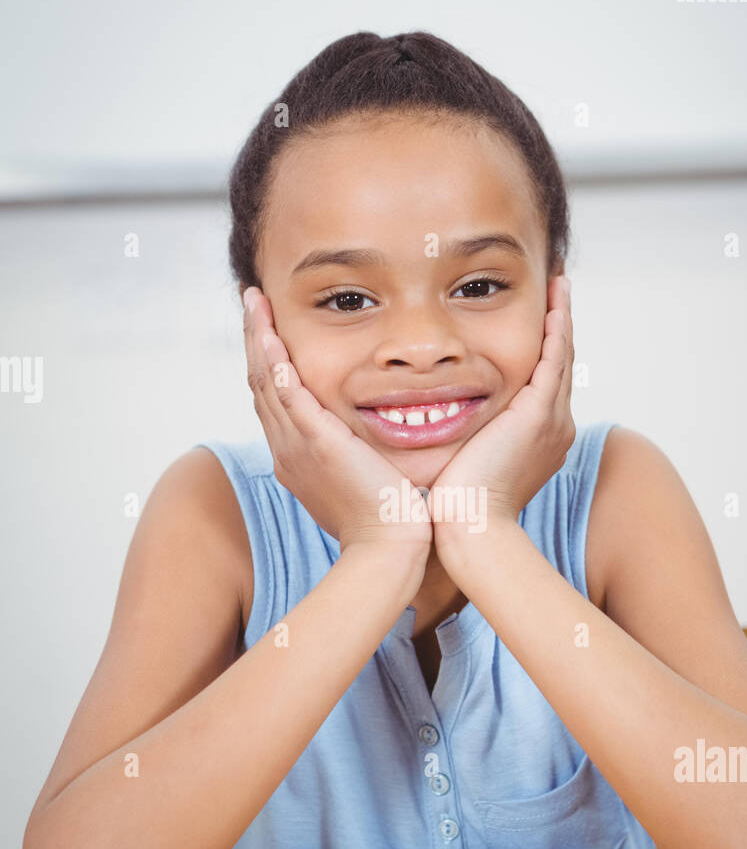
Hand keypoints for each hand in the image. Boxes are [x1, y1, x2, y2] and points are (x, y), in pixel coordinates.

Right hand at [243, 288, 432, 560]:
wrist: (391, 548)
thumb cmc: (392, 522)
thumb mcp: (370, 479)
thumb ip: (365, 455)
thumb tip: (376, 442)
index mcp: (298, 458)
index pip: (276, 400)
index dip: (269, 362)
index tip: (270, 330)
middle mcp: (287, 450)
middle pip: (261, 384)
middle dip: (255, 339)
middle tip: (253, 302)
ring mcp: (296, 446)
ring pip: (265, 381)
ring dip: (258, 337)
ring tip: (255, 301)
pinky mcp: (314, 442)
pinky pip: (284, 391)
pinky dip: (274, 359)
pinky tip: (269, 331)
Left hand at [429, 274, 575, 543]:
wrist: (470, 528)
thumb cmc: (457, 509)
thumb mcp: (463, 464)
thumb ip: (461, 440)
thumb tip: (434, 426)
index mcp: (537, 441)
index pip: (543, 386)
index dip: (542, 353)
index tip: (537, 325)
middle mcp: (554, 428)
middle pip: (559, 366)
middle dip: (558, 330)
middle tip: (558, 294)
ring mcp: (550, 419)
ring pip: (561, 356)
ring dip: (561, 319)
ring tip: (560, 286)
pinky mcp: (538, 412)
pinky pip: (554, 357)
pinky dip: (556, 327)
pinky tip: (556, 300)